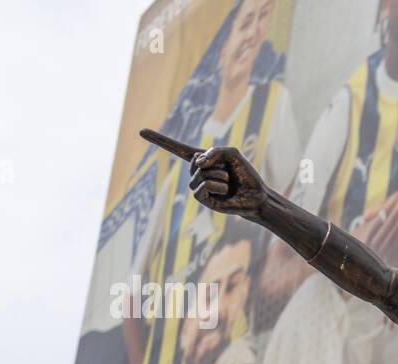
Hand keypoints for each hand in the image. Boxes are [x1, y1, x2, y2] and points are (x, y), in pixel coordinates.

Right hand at [138, 130, 267, 217]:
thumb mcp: (232, 153)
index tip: (141, 131)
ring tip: (228, 182)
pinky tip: (225, 191)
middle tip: (229, 172)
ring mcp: (196, 186)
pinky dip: (217, 185)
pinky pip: (201, 186)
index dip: (159, 139)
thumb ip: (215, 151)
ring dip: (220, 175)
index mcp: (201, 160)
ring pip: (200, 173)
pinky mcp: (201, 199)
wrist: (256, 196)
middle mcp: (195, 172)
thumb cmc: (245, 174)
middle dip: (217, 164)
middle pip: (196, 161)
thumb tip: (198, 162)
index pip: (176, 148)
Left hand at [364, 173, 397, 257]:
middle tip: (371, 252)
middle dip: (378, 242)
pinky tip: (391, 252)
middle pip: (385, 231)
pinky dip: (396, 245)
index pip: (378, 222)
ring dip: (386, 246)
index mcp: (390, 206)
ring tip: (379, 255)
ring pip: (394, 236)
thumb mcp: (392, 198)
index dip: (372, 233)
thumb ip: (379, 209)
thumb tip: (364, 217)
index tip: (366, 241)